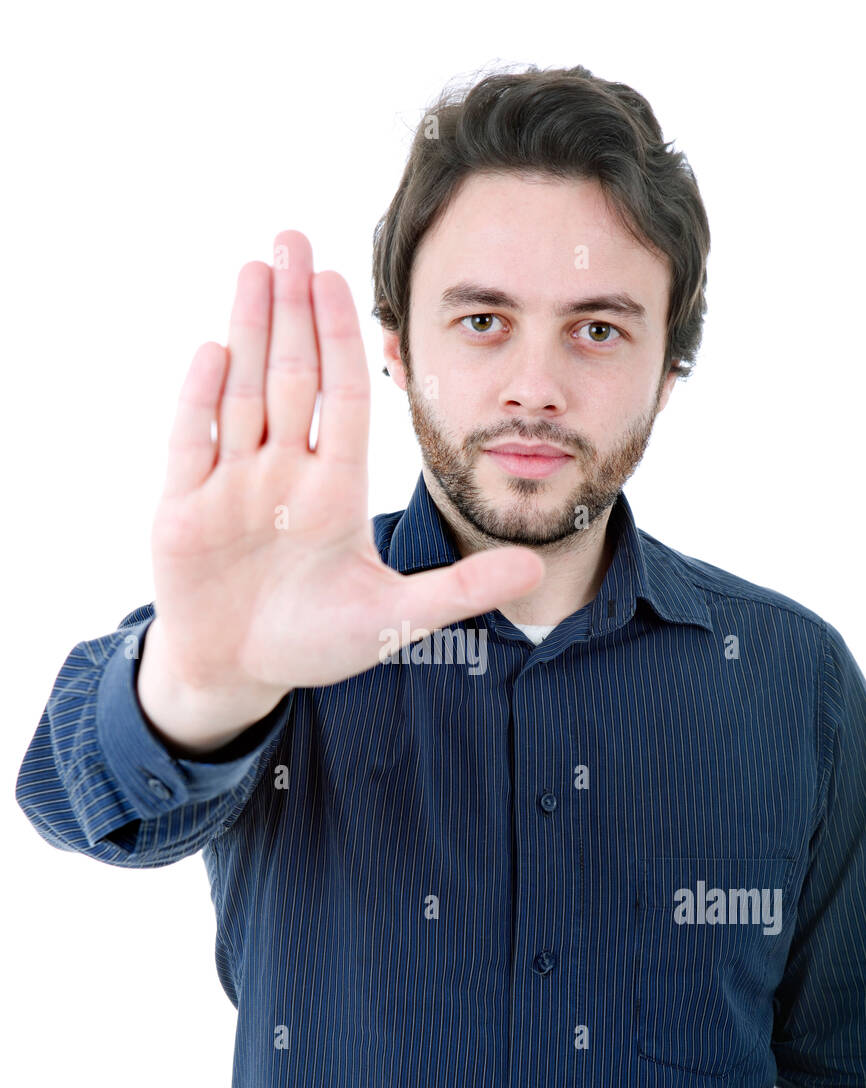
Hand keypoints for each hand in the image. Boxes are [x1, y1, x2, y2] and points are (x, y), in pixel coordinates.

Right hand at [149, 230, 544, 702]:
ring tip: (256, 267)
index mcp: (333, 491)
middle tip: (291, 238)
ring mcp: (229, 487)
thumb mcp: (394, 619)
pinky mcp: (183, 510)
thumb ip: (461, 591)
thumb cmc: (313, 641)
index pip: (340, 398)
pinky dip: (201, 400)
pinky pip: (192, 443)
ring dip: (249, 330)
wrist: (238, 672)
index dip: (341, 340)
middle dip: (292, 309)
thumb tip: (537, 573)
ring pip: (241, 393)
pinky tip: (215, 348)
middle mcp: (281, 474)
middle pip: (289, 376)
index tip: (341, 279)